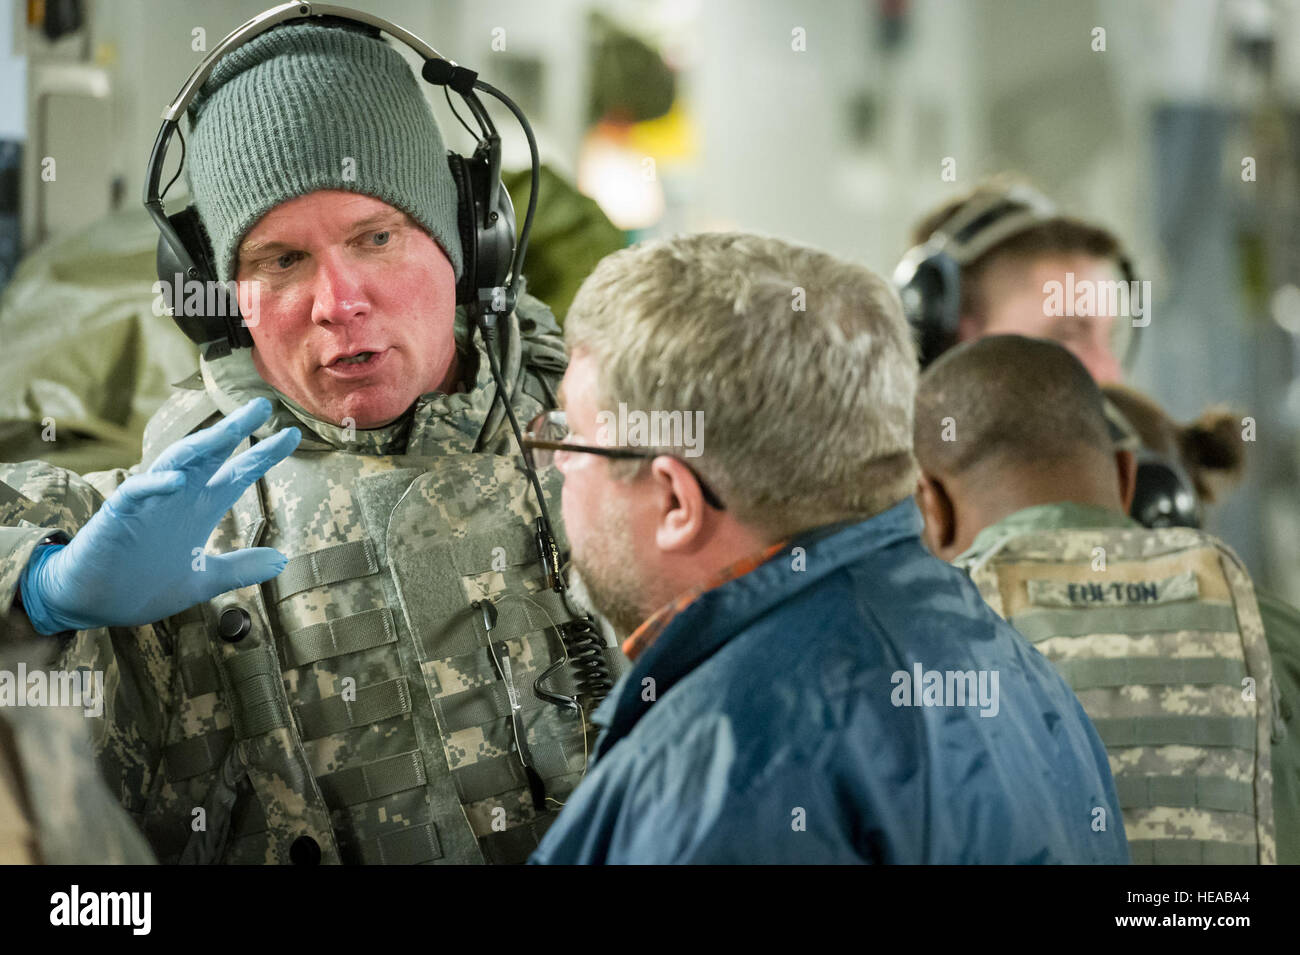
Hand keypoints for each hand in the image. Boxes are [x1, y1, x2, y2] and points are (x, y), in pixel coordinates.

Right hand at [19, 398, 300, 633]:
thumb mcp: (203, 578)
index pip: (238, 473)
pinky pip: (136, 493)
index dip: (264, 454)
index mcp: (200, 508)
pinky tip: (177, 480)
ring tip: (229, 430)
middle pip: (211, 455)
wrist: (92, 603)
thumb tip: (282, 559)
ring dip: (201, 445)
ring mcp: (148, 503)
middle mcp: (178, 497)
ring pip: (176, 463)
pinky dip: (156, 485)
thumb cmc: (143, 585)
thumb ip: (240, 567)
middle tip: (264, 405)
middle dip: (235, 429)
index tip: (293, 434)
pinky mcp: (118, 515)